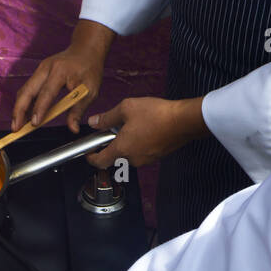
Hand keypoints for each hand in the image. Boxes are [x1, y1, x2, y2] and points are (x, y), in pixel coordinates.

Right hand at [12, 20, 113, 132]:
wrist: (85, 49)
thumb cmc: (89, 69)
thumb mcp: (90, 90)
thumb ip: (79, 110)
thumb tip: (73, 128)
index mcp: (60, 71)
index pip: (47, 92)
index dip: (39, 109)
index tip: (34, 124)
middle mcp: (46, 68)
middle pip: (27, 90)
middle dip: (19, 110)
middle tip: (16, 128)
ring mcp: (40, 70)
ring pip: (24, 90)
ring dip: (19, 109)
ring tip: (17, 126)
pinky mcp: (38, 73)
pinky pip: (27, 89)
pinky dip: (24, 103)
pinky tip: (23, 116)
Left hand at [84, 96, 209, 168]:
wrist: (182, 121)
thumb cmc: (156, 115)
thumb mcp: (126, 109)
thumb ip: (107, 118)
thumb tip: (94, 122)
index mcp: (121, 149)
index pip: (100, 162)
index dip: (91, 158)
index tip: (88, 152)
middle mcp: (132, 159)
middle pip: (114, 157)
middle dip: (111, 144)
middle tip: (114, 128)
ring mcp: (145, 160)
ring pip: (128, 154)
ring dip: (125, 143)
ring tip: (132, 125)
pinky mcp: (155, 157)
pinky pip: (140, 152)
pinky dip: (138, 143)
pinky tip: (144, 129)